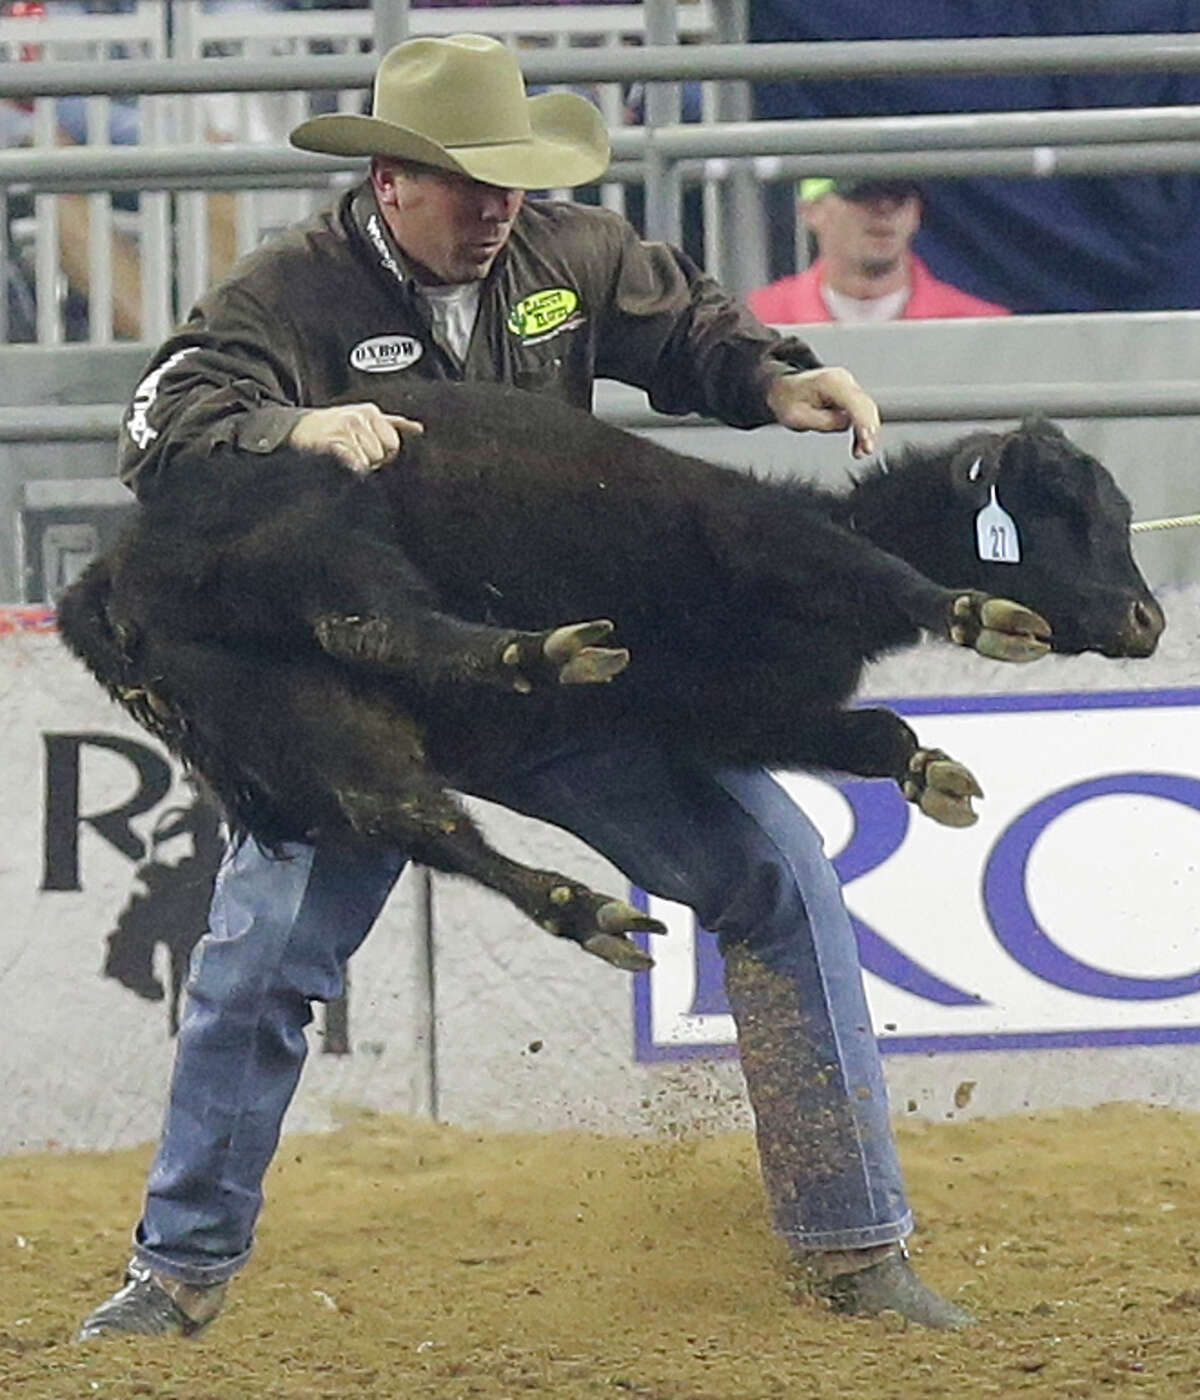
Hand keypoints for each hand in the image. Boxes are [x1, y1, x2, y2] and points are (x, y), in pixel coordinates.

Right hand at [288, 402, 423, 473]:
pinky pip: (353, 465)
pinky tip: (339, 463)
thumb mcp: (363, 419)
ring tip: (344, 457)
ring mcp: (345, 429)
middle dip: (371, 461)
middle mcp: (360, 417)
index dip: (384, 455)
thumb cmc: (332, 427)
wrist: (295, 429)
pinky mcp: (332, 442)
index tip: (369, 453)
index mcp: (371, 412)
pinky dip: (349, 469)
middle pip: (382, 454)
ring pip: (368, 463)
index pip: (394, 444)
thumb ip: (392, 424)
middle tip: (354, 454)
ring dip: (358, 467)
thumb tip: (419, 429)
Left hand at [765, 367, 880, 458]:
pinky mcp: (849, 396)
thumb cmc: (788, 399)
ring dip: (866, 432)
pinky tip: (859, 446)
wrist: (785, 389)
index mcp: (829, 381)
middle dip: (868, 429)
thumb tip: (846, 424)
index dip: (861, 421)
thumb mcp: (797, 416)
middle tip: (866, 450)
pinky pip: (860, 414)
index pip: (853, 402)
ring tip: (859, 452)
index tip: (865, 439)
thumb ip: (824, 421)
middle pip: (864, 405)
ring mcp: (848, 387)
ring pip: (866, 411)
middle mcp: (843, 380)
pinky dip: (861, 430)